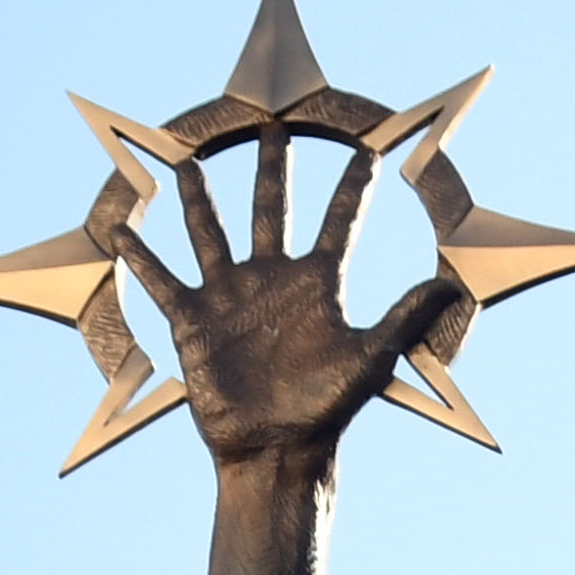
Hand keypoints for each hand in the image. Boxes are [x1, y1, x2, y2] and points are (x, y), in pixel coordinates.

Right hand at [99, 127, 473, 468]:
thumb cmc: (325, 409)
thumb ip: (405, 318)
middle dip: (273, 167)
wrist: (274, 451)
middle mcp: (272, 279)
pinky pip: (161, 280)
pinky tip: (121, 233)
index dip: (354, 187)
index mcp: (317, 284)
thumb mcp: (370, 358)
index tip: (369, 149)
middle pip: (272, 208)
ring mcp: (230, 296)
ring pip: (211, 232)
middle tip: (274, 123)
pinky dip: (141, 258)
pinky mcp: (193, 321)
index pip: (341, 221)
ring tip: (188, 163)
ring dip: (199, 199)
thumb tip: (453, 288)